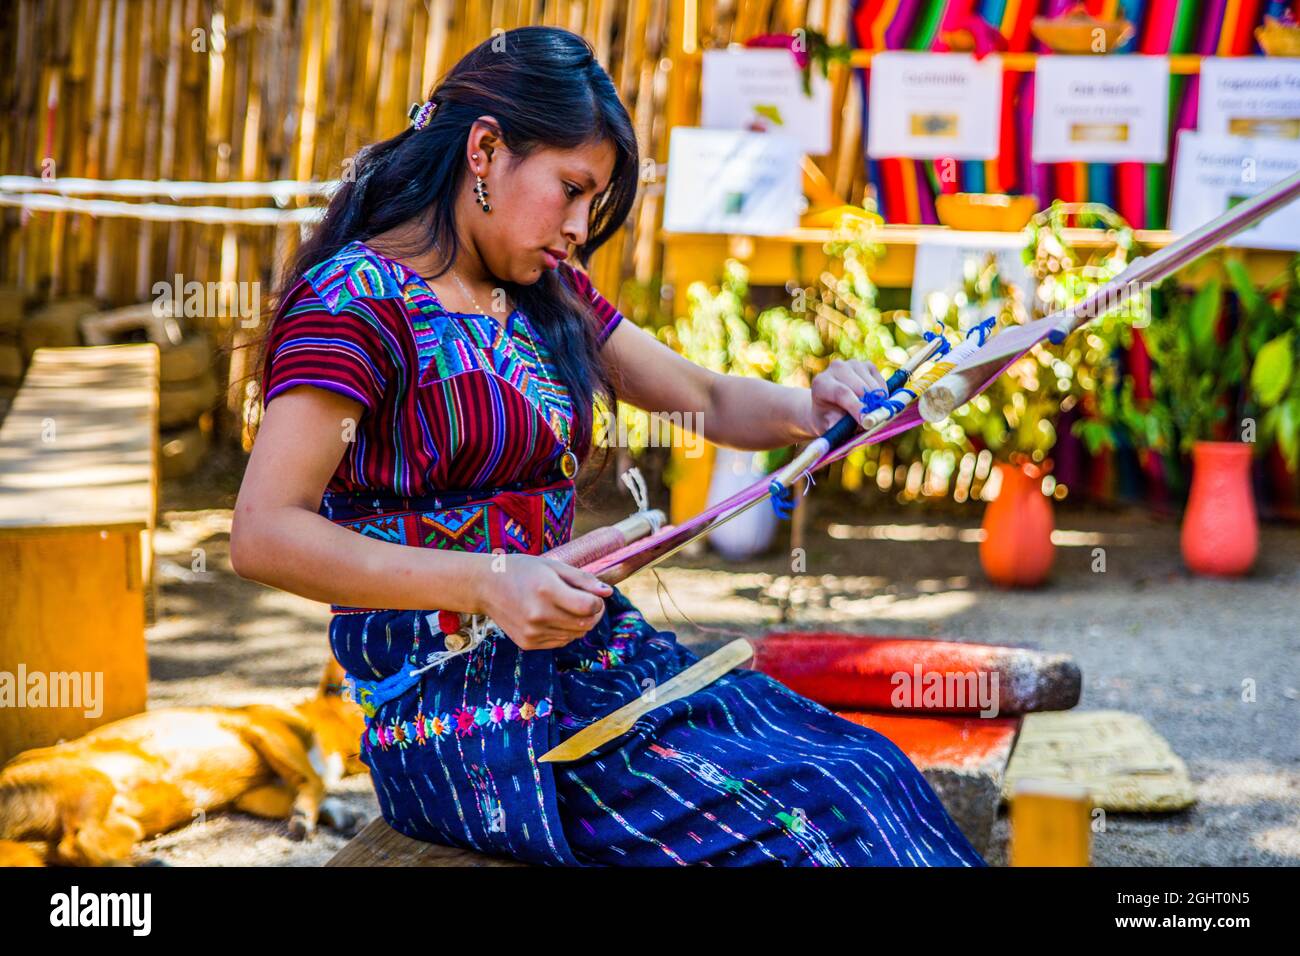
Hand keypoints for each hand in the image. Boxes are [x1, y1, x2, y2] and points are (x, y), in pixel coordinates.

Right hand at [479, 554, 611, 649]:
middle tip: (586, 602)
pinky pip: (560, 642)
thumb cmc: (521, 571)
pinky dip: (564, 631)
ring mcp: (532, 632)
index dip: (598, 602)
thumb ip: (582, 579)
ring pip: (575, 635)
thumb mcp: (553, 566)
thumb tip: (607, 592)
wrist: (485, 586)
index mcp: (546, 590)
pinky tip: (553, 617)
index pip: (589, 607)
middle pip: (585, 624)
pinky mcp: (528, 644)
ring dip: (579, 624)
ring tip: (566, 608)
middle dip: (593, 614)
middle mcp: (539, 615)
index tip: (593, 595)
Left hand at [804, 359, 887, 435]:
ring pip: (873, 386)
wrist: (832, 406)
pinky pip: (881, 384)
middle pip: (860, 387)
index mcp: (821, 383)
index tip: (866, 422)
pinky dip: (882, 397)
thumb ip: (840, 426)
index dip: (856, 407)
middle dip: (870, 407)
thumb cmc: (829, 418)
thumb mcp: (829, 426)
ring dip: (876, 403)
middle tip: (874, 423)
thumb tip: (860, 425)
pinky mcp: (868, 365)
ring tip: (869, 415)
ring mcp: (853, 364)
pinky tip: (872, 403)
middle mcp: (836, 368)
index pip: (841, 393)